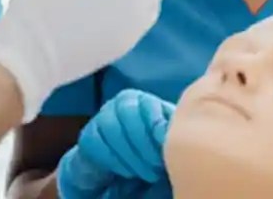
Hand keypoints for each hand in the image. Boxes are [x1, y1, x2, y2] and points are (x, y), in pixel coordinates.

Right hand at [57, 89, 174, 197]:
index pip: (148, 105)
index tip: (167, 149)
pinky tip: (127, 172)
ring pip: (111, 128)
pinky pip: (96, 143)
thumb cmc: (150, 149)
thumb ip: (170, 130)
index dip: (157, 127)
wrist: (123, 164)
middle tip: (157, 168)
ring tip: (145, 173)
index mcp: (143, 100)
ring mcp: (103, 116)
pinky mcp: (88, 134)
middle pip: (128, 115)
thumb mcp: (164, 138)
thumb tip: (183, 130)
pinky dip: (114, 160)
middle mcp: (122, 102)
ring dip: (130, 155)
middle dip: (144, 145)